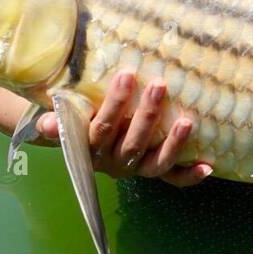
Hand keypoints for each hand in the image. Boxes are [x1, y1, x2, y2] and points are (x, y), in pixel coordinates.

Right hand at [37, 70, 211, 187]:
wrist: (79, 138)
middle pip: (132, 142)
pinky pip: (171, 179)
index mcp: (91, 147)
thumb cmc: (76, 117)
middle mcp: (114, 162)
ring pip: (155, 163)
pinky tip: (208, 167)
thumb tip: (44, 123)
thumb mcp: (65, 116)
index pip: (103, 127)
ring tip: (186, 122)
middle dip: (147, 114)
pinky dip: (188, 176)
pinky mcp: (152, 171)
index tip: (126, 74)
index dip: (115, 104)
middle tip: (159, 85)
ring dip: (172, 144)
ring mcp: (135, 168)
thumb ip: (57, 120)